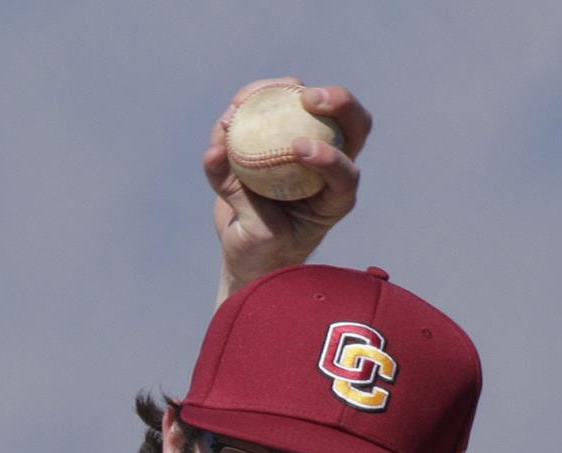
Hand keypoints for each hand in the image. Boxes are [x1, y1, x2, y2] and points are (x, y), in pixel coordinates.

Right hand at [205, 78, 371, 304]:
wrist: (250, 253)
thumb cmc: (262, 253)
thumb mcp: (259, 236)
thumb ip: (241, 197)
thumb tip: (215, 153)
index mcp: (334, 196)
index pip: (346, 173)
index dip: (330, 158)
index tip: (298, 150)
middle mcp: (323, 165)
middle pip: (344, 122)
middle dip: (337, 101)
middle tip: (307, 98)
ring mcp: (296, 148)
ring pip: (299, 106)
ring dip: (277, 91)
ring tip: (245, 101)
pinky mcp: (269, 142)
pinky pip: (264, 111)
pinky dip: (248, 104)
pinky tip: (231, 112)